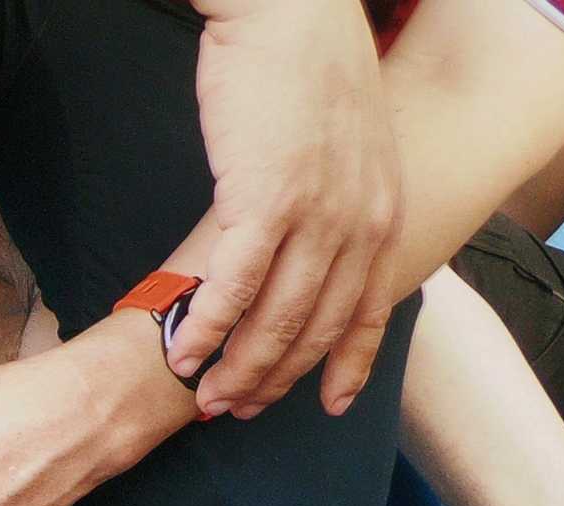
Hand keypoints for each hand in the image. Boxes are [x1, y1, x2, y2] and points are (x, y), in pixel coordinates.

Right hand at [183, 0, 402, 416]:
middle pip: (317, 324)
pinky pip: (234, 283)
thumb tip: (319, 231)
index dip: (347, 363)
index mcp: (382, 207)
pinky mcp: (266, 198)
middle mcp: (360, 220)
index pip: (369, 305)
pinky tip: (181, 351)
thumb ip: (343, 193)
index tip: (326, 406)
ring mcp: (317, 212)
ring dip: (237, 365)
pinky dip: (207, 326)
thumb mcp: (348, 140)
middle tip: (235, 408)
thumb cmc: (307, 68)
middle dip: (276, 378)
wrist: (291, 11)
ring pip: (277, 315)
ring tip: (202, 395)